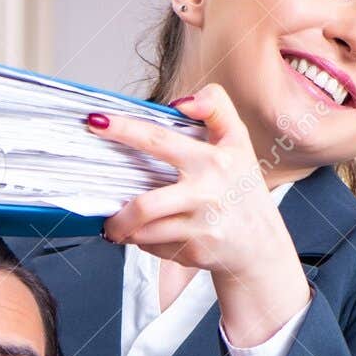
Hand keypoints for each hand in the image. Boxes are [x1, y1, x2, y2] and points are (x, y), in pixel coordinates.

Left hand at [91, 85, 310, 346]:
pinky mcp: (195, 252)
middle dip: (118, 217)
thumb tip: (179, 102)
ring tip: (123, 229)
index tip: (95, 123)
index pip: (158, 140)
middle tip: (107, 219)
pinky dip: (146, 243)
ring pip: (145, 232)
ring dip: (128, 232)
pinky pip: (155, 247)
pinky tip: (151, 238)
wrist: (261, 244)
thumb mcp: (238, 140)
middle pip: (144, 206)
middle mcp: (205, 193)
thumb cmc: (242, 189)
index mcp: (212, 160)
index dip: (124, 130)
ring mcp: (200, 227)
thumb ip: (216, 106)